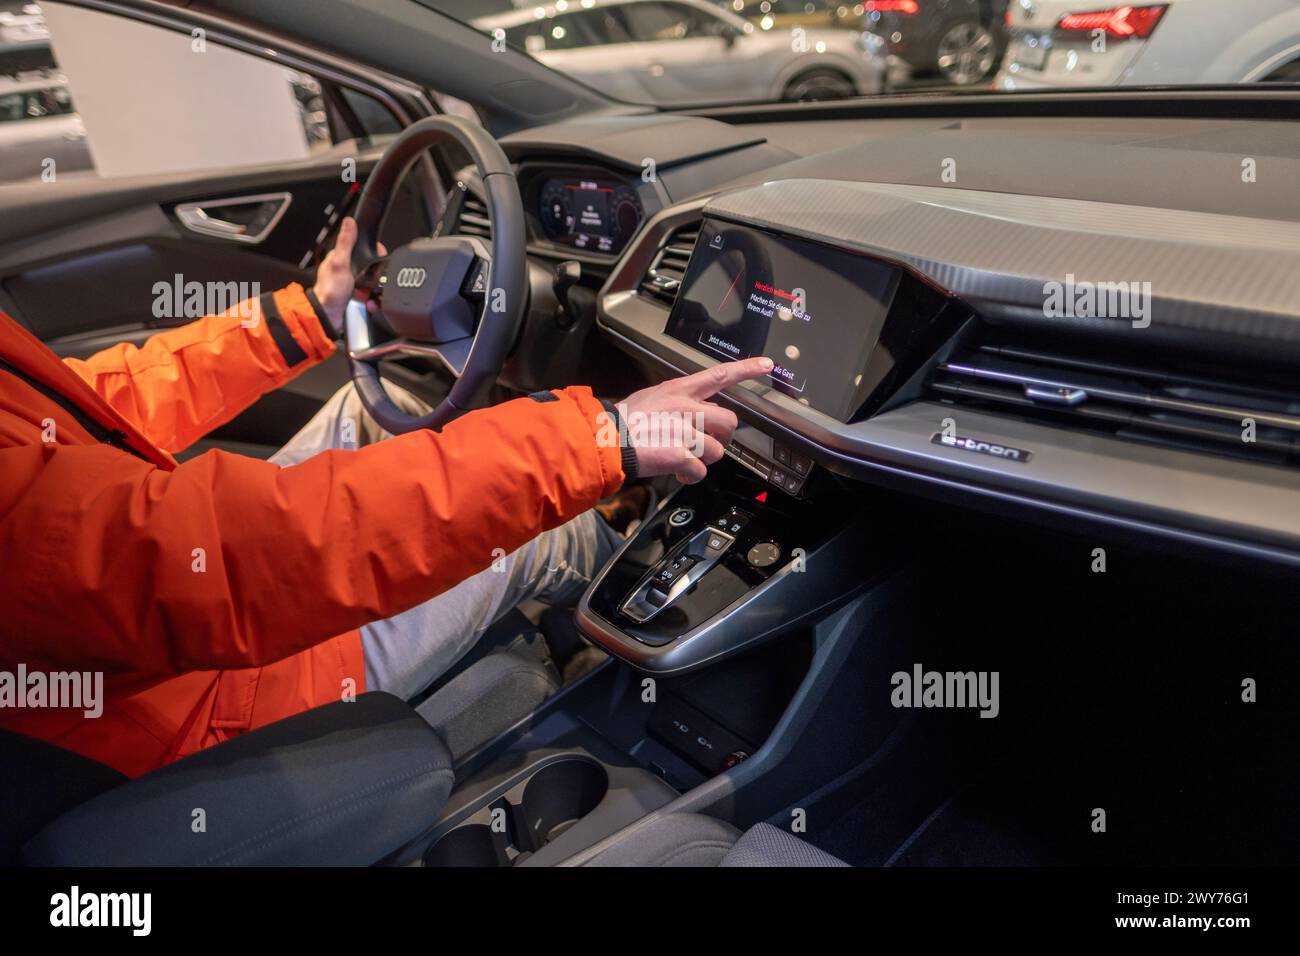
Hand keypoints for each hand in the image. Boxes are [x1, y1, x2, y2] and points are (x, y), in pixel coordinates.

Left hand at [311, 217, 384, 334]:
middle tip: (371, 279)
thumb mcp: (340, 263)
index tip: (378, 254)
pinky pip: (370, 294)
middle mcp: (345, 269)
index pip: (361, 247)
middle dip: (374, 273)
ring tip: (367, 292)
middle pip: (369, 265)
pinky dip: (372, 298)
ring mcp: (351, 283)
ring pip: (371, 281)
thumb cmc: (329, 291)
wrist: (329, 317)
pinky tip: (367, 300)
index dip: (372, 250)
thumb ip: (346, 242)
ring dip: (373, 288)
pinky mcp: (356, 296)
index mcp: (339, 258)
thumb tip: (349, 222)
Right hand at [617, 356, 773, 483]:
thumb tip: (687, 419)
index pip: (719, 375)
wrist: (604, 439)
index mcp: (679, 390)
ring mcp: (686, 431)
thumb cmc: (621, 422)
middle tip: (705, 445)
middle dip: (722, 437)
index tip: (768, 365)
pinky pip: (700, 472)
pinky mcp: (682, 454)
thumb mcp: (649, 398)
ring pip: (717, 451)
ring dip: (702, 459)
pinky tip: (675, 471)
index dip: (746, 369)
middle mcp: (687, 407)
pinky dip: (689, 476)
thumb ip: (674, 404)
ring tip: (681, 458)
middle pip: (729, 421)